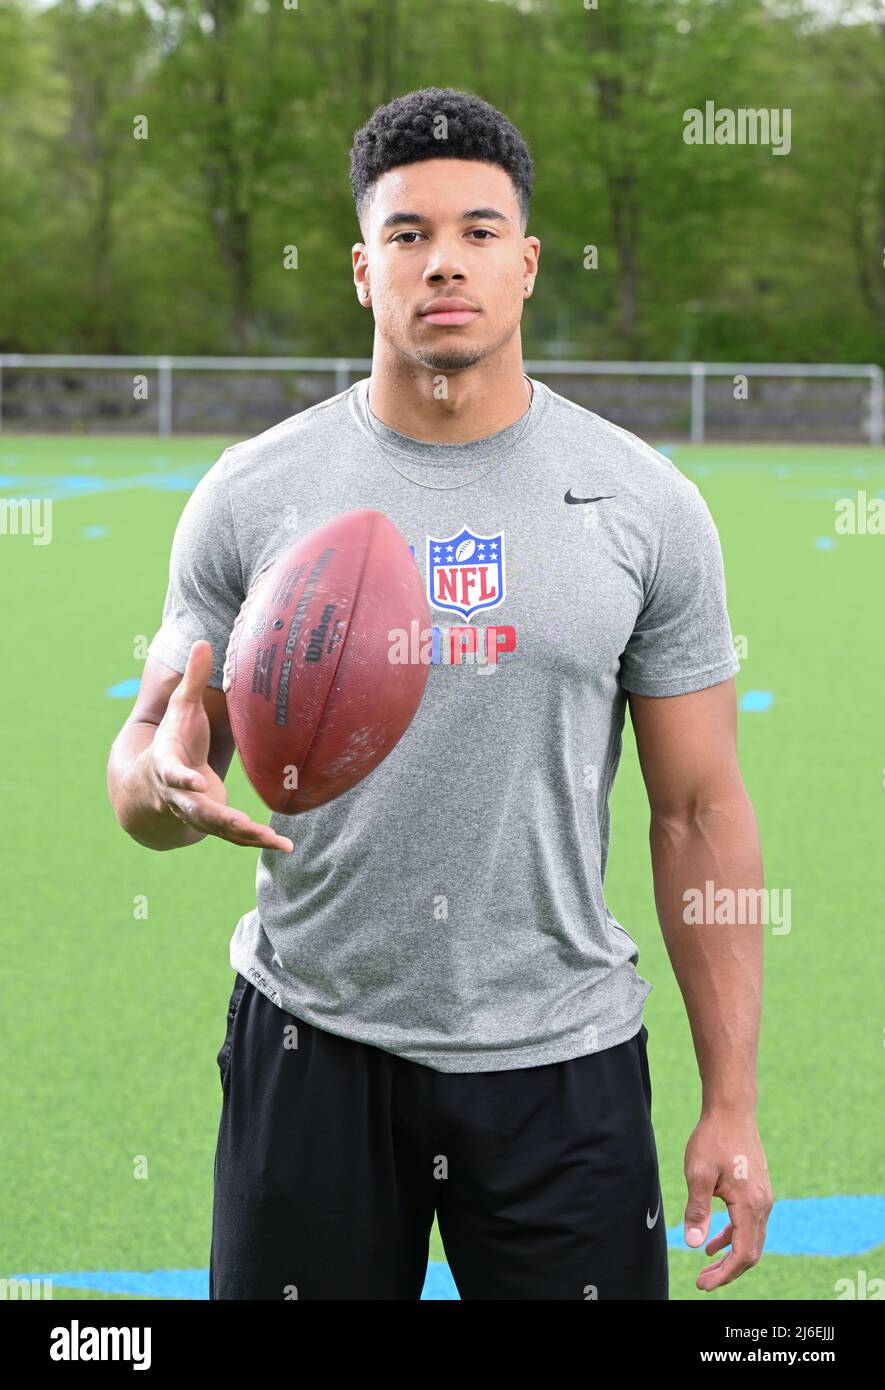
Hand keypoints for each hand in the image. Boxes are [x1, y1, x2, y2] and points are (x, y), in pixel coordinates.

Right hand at [149, 639, 293, 851]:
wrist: (151, 788)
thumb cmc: (172, 740)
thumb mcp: (178, 709)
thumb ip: (190, 680)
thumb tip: (201, 641)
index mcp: (167, 766)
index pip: (173, 774)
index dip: (182, 779)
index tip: (195, 783)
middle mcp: (180, 796)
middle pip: (198, 811)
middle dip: (220, 818)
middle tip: (242, 823)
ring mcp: (197, 814)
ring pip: (220, 829)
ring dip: (247, 836)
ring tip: (277, 842)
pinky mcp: (215, 824)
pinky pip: (235, 836)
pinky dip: (258, 842)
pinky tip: (284, 847)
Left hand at [683, 1110, 772, 1290]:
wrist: (731, 1111)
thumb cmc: (713, 1139)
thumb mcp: (697, 1174)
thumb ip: (697, 1211)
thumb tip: (694, 1244)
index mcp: (750, 1205)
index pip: (743, 1254)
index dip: (724, 1274)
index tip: (702, 1283)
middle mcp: (763, 1205)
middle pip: (751, 1251)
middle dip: (728, 1271)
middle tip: (702, 1281)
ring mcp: (763, 1197)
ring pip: (751, 1238)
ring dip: (730, 1255)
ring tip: (706, 1266)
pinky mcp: (758, 1190)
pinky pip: (749, 1223)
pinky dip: (733, 1236)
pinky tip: (714, 1241)